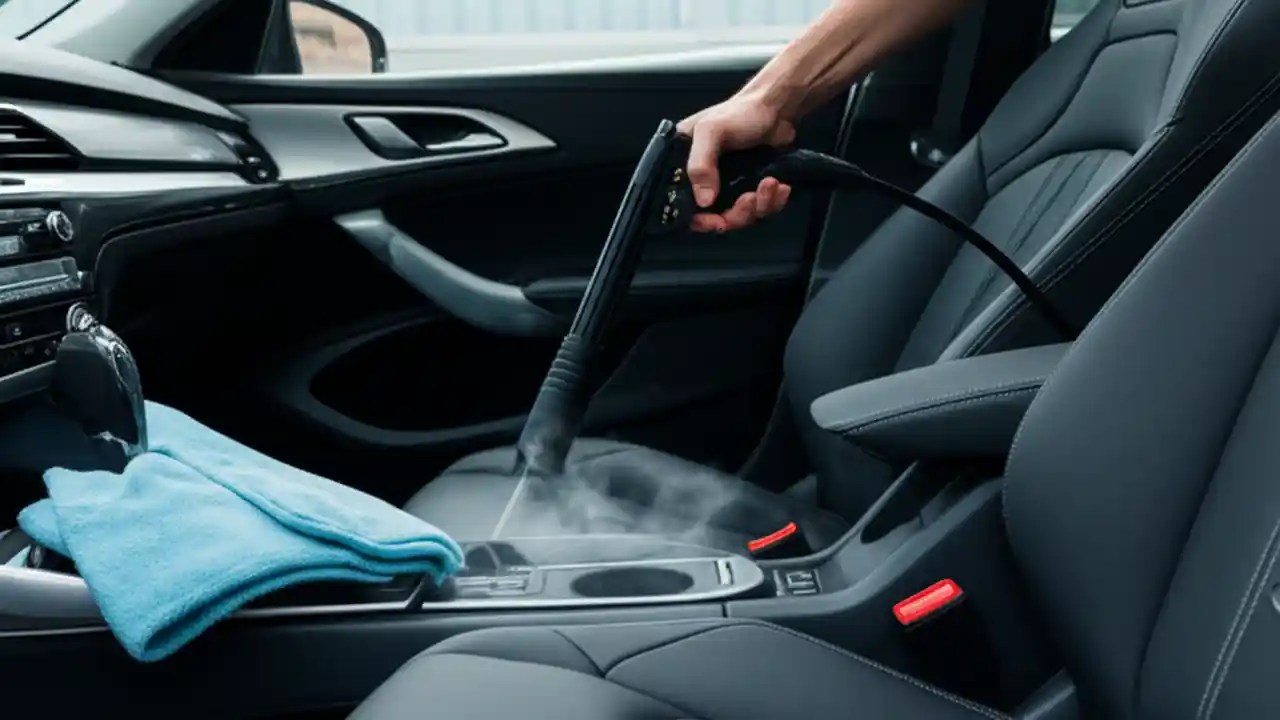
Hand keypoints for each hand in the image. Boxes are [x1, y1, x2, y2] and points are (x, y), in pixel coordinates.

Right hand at [677, 94, 796, 232]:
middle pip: (716, 217)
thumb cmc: (741, 112)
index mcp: (686, 166)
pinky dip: (773, 202)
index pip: (684, 205)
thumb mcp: (711, 131)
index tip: (717, 221)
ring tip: (770, 184)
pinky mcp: (752, 187)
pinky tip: (781, 187)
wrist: (777, 107)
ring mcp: (730, 186)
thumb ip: (700, 165)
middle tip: (750, 198)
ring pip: (742, 216)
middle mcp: (706, 180)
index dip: (700, 219)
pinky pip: (762, 209)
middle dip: (737, 214)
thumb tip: (704, 202)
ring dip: (759, 205)